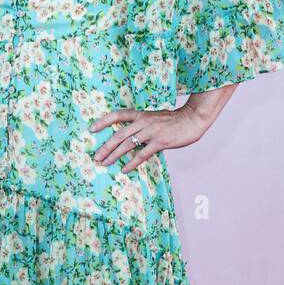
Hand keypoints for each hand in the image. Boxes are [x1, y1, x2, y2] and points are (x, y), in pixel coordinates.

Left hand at [89, 102, 211, 171]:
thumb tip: (128, 138)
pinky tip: (125, 169)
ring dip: (114, 155)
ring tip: (105, 163)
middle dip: (105, 146)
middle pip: (119, 134)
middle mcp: (143, 122)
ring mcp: (151, 131)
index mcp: (141, 115)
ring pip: (127, 145)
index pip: (118, 115)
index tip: (91, 129)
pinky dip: (131, 163)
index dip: (103, 121)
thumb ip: (141, 125)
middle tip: (96, 156)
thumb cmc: (173, 120)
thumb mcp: (154, 118)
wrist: (192, 119)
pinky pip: (142, 154)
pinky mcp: (160, 142)